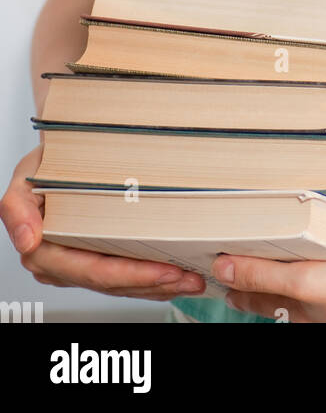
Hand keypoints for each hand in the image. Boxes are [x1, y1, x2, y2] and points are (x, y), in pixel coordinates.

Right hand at [0, 144, 206, 302]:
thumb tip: (27, 242)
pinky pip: (124, 277)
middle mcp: (61, 265)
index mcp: (44, 251)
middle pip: (114, 283)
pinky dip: (152, 279)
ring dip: (159, 285)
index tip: (166, 270)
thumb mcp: (25, 178)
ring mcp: (79, 266)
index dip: (132, 275)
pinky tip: (177, 277)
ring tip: (192, 280)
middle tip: (189, 277)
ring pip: (122, 285)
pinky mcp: (95, 260)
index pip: (94, 271)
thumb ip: (18, 209)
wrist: (54, 155)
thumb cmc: (43, 164)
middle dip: (154, 283)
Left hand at [211, 253, 325, 322]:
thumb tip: (222, 269)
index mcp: (294, 307)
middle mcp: (308, 311)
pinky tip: (318, 274)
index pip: (252, 296)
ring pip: (295, 295)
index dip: (234, 282)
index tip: (217, 270)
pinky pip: (320, 289)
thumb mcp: (304, 281)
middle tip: (234, 275)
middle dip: (253, 284)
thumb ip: (263, 274)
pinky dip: (310, 280)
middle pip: (271, 297)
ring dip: (280, 281)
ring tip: (269, 272)